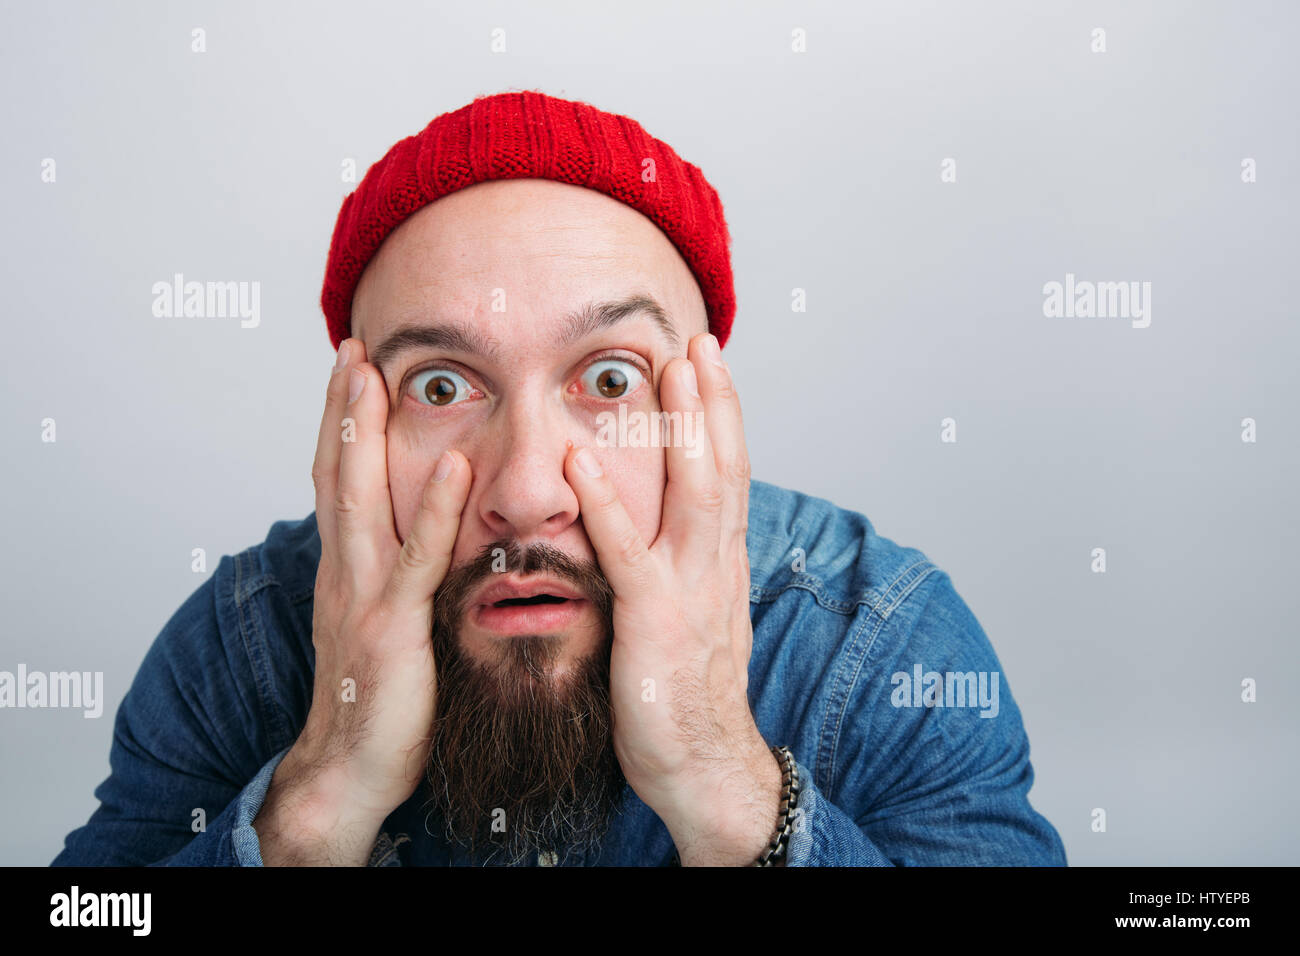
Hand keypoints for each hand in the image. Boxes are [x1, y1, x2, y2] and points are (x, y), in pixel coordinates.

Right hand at [254, 338, 471, 864]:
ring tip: (375, 375)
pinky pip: (417, 559)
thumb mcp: (383, 624)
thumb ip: (395, 578)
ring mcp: (363, 596)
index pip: (338, 481)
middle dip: (342, 407)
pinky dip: (436, 510)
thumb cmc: (377, 700)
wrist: (348, 771)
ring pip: (360, 497)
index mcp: (346, 568)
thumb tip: (416, 541)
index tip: (350, 371)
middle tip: (350, 346)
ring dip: (364, 432)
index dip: (340, 424)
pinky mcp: (393, 627)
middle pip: (337, 472)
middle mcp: (345, 570)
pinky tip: (456, 466)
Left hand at [564, 332, 780, 865]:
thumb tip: (670, 529)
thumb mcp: (691, 617)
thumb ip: (681, 566)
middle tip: (701, 342)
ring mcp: (691, 592)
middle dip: (716, 402)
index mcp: (720, 564)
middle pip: (725, 467)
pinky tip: (584, 463)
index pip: (730, 474)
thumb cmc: (682, 695)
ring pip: (698, 492)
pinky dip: (608, 505)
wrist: (703, 767)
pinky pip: (629, 555)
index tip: (708, 363)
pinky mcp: (655, 623)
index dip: (723, 415)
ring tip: (670, 370)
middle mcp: (715, 567)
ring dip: (685, 427)